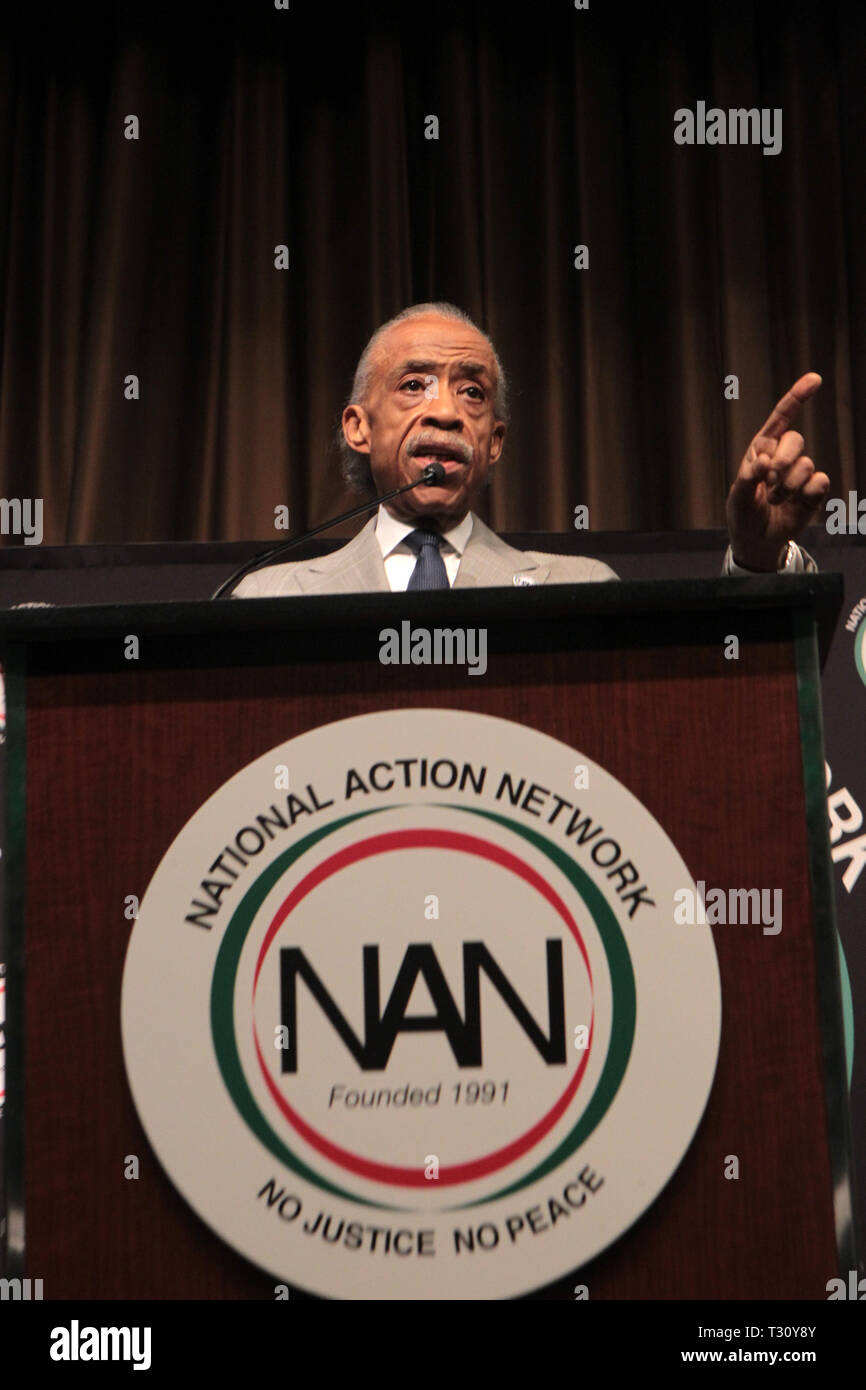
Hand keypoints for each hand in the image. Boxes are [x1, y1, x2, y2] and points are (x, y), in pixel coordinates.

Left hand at [726, 373, 829, 570]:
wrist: (756, 539)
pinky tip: (795, 503)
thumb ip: (748, 477)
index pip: (781, 417)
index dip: (797, 397)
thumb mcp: (738, 496)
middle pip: (795, 440)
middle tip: (769, 481)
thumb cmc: (743, 512)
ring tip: (774, 499)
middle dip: (782, 461)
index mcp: (762, 448)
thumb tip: (765, 462)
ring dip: (787, 486)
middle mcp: (783, 455)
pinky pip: (820, 482)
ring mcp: (800, 472)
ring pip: (806, 464)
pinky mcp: (813, 490)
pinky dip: (806, 493)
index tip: (814, 379)